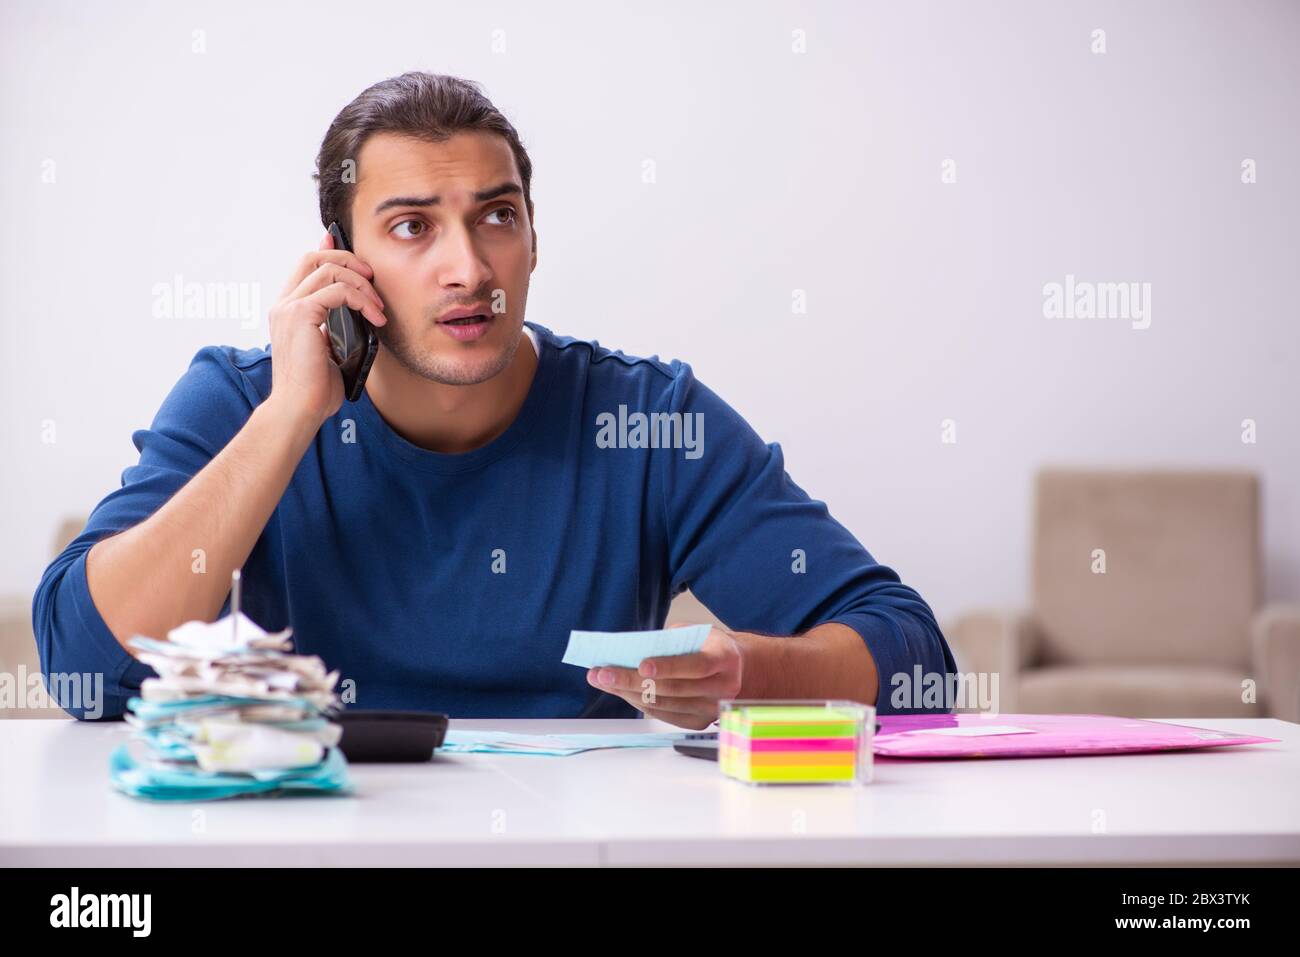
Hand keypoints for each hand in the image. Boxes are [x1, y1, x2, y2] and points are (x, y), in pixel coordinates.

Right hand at [267, 229, 386, 430]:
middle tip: (373, 279)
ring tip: (378, 308)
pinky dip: (362, 300)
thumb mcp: (329, 350)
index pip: (306, 267)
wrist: (299, 409)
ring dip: (361, 283)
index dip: (330, 252)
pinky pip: (337, 291)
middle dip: (349, 260)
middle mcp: (284, 305)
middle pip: (314, 258)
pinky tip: (375, 318)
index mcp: (288, 311)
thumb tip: (357, 315)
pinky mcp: (300, 315)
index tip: (357, 257)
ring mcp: (289, 308)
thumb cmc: (316, 389)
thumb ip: (335, 327)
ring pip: (328, 270)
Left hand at [586, 624, 744, 729]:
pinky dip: (639, 702)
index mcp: (725, 659)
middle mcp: (723, 687)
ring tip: (602, 680)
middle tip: (603, 673)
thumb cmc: (708, 646)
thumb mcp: (696, 633)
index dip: (668, 666)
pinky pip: (663, 715)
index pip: (696, 666)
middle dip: (632, 681)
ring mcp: (711, 709)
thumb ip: (671, 641)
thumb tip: (632, 651)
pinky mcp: (699, 722)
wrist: (736, 669)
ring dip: (628, 693)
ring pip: (664, 705)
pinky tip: (621, 691)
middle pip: (673, 689)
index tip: (640, 666)